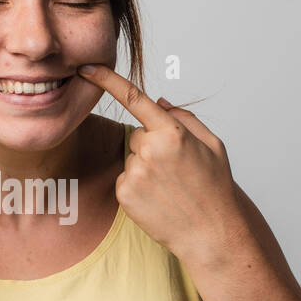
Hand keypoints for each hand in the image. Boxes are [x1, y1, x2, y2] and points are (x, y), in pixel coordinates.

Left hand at [78, 63, 247, 269]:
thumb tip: (158, 101)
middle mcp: (149, 149)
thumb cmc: (215, 188)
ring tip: (170, 187)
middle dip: (152, 146)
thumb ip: (184, 117)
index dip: (106, 80)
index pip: (133, 98)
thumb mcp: (211, 144)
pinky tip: (158, 199)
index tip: (85, 68)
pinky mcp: (124, 193)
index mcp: (172, 132)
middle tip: (176, 170)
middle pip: (138, 135)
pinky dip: (138, 186)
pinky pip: (125, 179)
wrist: (210, 233)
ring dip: (146, 167)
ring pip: (132, 158)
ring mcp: (134, 173)